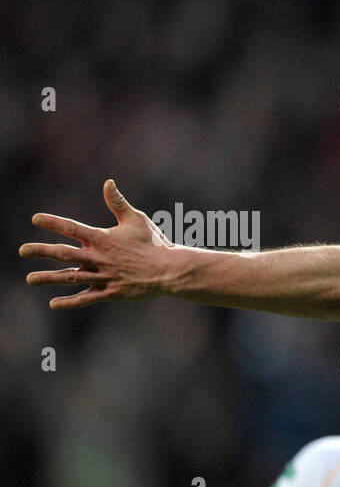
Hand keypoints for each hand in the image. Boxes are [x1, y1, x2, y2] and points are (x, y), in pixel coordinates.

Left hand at [20, 179, 178, 308]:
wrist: (170, 270)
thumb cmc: (155, 243)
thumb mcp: (136, 220)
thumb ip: (118, 203)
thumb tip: (107, 182)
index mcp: (103, 239)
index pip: (72, 228)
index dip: (53, 223)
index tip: (35, 219)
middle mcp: (99, 258)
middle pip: (63, 254)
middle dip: (41, 252)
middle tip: (22, 250)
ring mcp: (103, 277)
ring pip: (70, 278)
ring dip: (48, 278)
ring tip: (30, 278)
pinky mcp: (110, 293)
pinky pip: (85, 298)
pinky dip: (69, 302)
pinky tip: (53, 304)